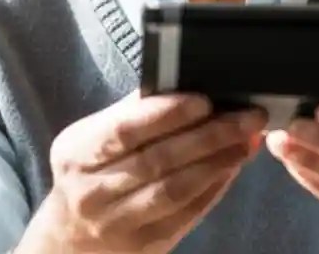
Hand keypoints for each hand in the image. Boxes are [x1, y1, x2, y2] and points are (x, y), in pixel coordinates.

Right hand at [14, 91, 265, 253]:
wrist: (71, 237)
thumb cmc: (89, 173)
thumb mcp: (91, 139)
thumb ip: (132, 112)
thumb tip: (183, 80)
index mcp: (77, 153)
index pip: (125, 129)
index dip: (167, 114)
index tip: (205, 99)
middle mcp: (92, 191)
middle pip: (158, 160)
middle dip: (209, 135)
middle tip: (247, 117)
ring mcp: (118, 223)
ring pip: (176, 190)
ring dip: (218, 163)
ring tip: (246, 141)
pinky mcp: (145, 246)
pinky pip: (186, 214)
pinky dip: (214, 188)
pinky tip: (232, 167)